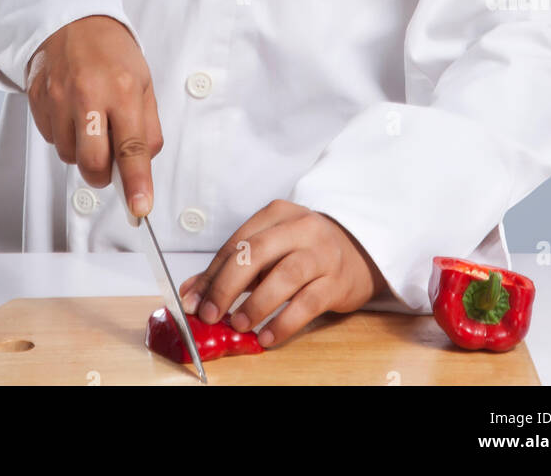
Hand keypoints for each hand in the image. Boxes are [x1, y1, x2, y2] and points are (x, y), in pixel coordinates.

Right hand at [25, 15, 162, 214]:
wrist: (73, 20)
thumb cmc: (112, 52)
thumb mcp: (143, 82)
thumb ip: (147, 127)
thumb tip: (143, 167)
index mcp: (122, 90)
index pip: (131, 148)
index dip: (137, 183)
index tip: (140, 208)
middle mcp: (88, 95)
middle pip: (92, 163)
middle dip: (102, 175)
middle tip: (109, 165)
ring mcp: (58, 98)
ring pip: (69, 156)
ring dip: (82, 151)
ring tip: (90, 122)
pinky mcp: (37, 99)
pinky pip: (51, 139)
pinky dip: (64, 135)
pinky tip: (72, 112)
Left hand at [177, 199, 386, 348]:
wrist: (358, 253)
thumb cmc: (305, 251)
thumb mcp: (268, 252)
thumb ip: (231, 269)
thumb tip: (192, 294)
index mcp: (278, 214)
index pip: (238, 241)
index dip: (212, 273)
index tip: (194, 300)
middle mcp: (301, 227)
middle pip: (258, 251)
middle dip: (228, 285)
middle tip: (211, 313)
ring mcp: (322, 253)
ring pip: (286, 275)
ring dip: (257, 303)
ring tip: (239, 324)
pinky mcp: (338, 281)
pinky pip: (308, 303)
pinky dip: (285, 322)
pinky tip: (267, 335)